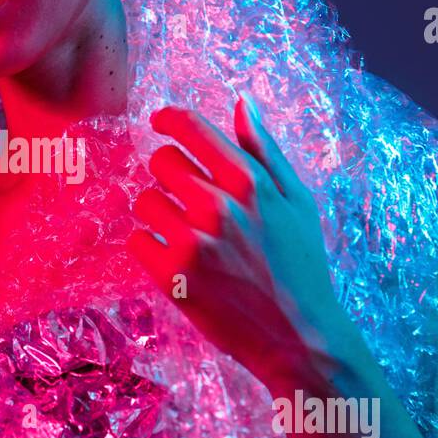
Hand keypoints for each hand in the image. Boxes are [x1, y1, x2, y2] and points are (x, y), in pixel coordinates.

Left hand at [126, 96, 349, 392]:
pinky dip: (150, 247)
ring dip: (157, 212)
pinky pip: (137, 241)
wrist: (300, 338)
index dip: (169, 119)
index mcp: (250, 183)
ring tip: (184, 233)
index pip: (192, 128)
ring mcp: (194, 242)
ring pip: (144, 200)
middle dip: (169, 174)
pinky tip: (175, 258)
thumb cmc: (300, 266)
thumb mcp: (297, 201)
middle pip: (161, 161)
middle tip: (187, 199)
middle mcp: (219, 207)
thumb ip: (264, 149)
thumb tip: (242, 100)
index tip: (160, 120)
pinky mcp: (173, 278)